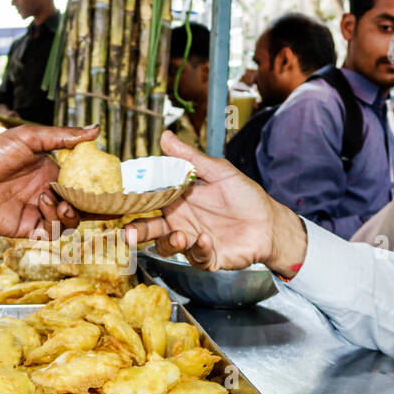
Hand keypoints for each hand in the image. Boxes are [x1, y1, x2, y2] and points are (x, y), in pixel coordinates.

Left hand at [0, 123, 97, 238]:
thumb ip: (62, 137)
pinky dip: (54, 221)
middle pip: (78, 204)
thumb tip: (95, 129)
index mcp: (47, 170)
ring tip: (57, 200)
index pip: (79, 180)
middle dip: (90, 204)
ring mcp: (35, 210)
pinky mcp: (26, 228)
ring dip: (70, 211)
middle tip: (99, 202)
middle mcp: (44, 191)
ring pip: (68, 220)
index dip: (94, 184)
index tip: (109, 184)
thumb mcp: (28, 138)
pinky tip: (43, 204)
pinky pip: (51, 231)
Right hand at [121, 131, 308, 272]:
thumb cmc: (245, 196)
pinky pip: (195, 257)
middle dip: (136, 232)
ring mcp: (191, 241)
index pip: (149, 200)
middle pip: (149, 228)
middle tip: (128, 233)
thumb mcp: (219, 171)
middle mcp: (179, 221)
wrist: (270, 223)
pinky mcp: (206, 257)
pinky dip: (198, 249)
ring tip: (179, 236)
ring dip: (168, 243)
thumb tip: (165, 136)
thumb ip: (190, 158)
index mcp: (177, 200)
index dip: (135, 201)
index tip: (123, 199)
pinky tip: (205, 239)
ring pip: (166, 246)